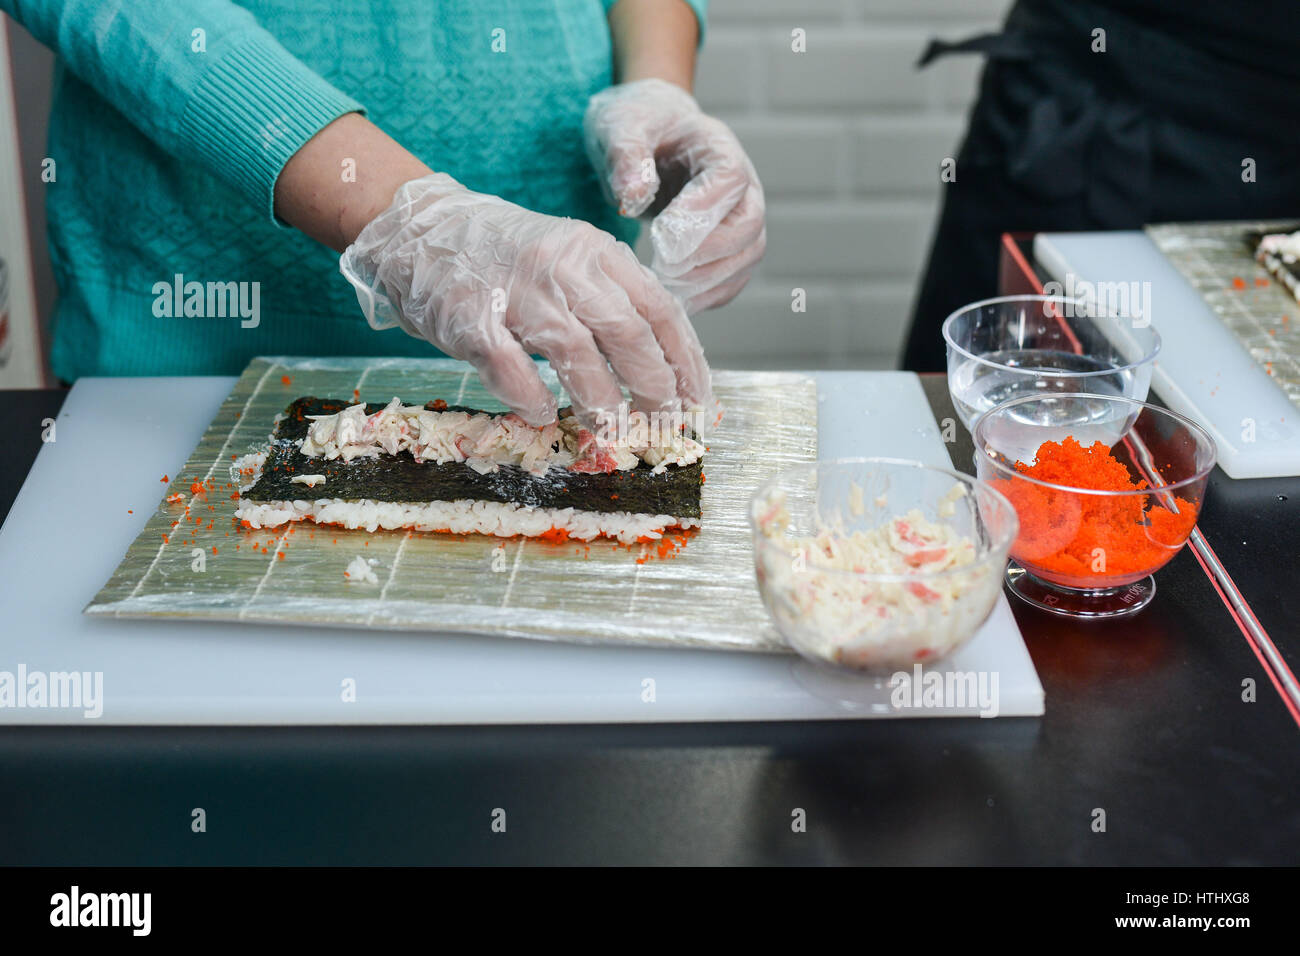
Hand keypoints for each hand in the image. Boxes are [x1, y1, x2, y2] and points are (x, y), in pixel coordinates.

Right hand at [339, 173, 713, 427]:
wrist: (421, 228)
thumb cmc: (505, 257)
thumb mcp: (570, 259)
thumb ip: (611, 299)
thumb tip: (661, 366)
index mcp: (595, 250)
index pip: (657, 307)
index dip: (684, 358)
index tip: (697, 398)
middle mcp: (561, 265)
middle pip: (625, 330)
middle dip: (652, 384)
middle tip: (662, 421)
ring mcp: (516, 290)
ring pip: (574, 349)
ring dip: (600, 400)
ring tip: (612, 430)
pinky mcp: (470, 316)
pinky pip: (509, 365)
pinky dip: (530, 396)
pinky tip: (542, 415)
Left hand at [585, 78, 765, 313]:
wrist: (646, 136)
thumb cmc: (637, 126)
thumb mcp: (621, 126)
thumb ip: (626, 155)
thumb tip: (633, 195)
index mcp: (719, 148)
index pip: (731, 181)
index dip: (702, 212)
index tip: (662, 235)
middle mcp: (742, 186)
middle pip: (749, 226)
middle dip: (707, 255)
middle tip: (662, 269)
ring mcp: (740, 219)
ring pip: (746, 258)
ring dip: (708, 282)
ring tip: (665, 291)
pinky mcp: (729, 248)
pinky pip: (731, 280)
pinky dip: (706, 295)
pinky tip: (673, 302)